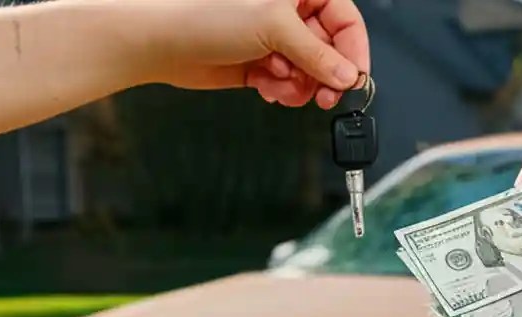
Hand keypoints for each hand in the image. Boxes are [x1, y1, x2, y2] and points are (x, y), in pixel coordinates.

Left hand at [133, 0, 369, 109]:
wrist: (166, 45)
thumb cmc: (209, 19)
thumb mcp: (274, 28)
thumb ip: (317, 53)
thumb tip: (348, 75)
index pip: (346, 20)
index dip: (354, 50)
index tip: (354, 78)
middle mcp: (291, 15)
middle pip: (332, 51)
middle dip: (325, 75)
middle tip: (323, 96)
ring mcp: (278, 42)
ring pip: (312, 73)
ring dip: (300, 86)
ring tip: (278, 83)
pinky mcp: (265, 66)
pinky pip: (291, 85)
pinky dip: (283, 91)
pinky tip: (265, 87)